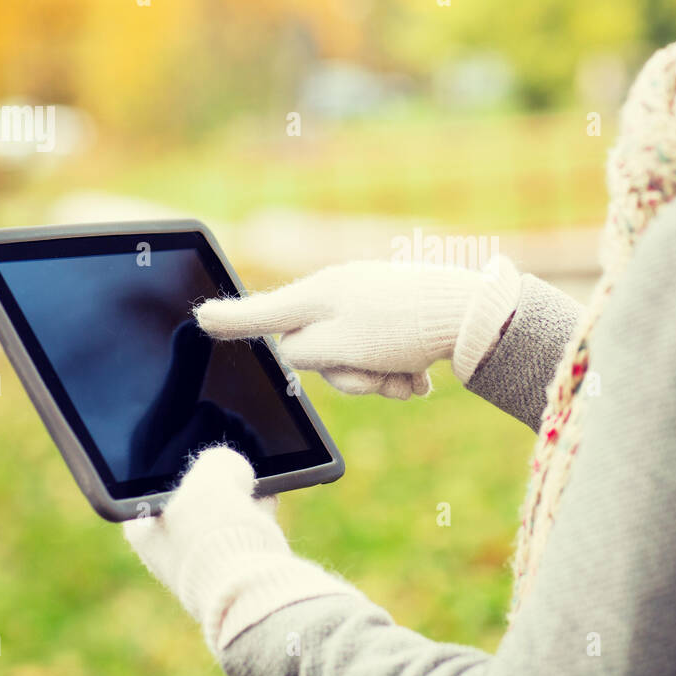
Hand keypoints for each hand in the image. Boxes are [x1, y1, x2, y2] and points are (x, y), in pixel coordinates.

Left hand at [123, 445, 359, 653]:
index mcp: (142, 526)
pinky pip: (242, 527)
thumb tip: (232, 468)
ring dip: (238, 492)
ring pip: (220, 509)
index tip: (198, 445)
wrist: (249, 587)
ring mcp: (201, 559)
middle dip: (216, 476)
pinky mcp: (232, 568)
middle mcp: (166, 546)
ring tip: (254, 479)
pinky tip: (267, 499)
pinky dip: (254, 511)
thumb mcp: (212, 474)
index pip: (152, 479)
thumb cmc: (216, 532)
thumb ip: (218, 459)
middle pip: (190, 493)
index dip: (176, 457)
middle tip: (233, 461)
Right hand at [194, 255, 521, 399]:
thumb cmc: (401, 327)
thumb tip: (261, 339)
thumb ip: (294, 347)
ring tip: (409, 377)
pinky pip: (385, 361)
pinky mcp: (401, 326)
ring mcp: (374, 310)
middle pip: (318, 354)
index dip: (234, 320)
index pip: (265, 313)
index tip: (201, 318)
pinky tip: (423, 375)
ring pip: (356, 364)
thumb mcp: (337, 343)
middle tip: (379, 376)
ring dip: (381, 382)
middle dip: (350, 377)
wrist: (475, 317)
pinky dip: (402, 375)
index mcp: (320, 294)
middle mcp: (343, 297)